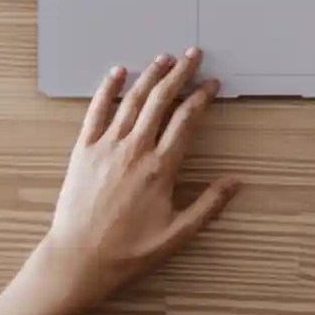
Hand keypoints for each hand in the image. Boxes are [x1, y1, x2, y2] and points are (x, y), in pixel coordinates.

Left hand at [0, 49, 239, 314]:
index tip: (211, 84)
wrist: (78, 259)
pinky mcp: (84, 151)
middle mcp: (135, 150)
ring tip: (164, 58)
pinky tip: (118, 72)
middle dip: (179, 73)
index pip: (186, 119)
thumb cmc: (127, 251)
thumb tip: (236, 182)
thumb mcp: (177, 234)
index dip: (201, 96)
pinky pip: (97, 111)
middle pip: (161, 100)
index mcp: (160, 168)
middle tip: (192, 55)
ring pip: (132, 99)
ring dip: (150, 74)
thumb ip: (209, 204)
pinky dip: (108, 89)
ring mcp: (107, 147)